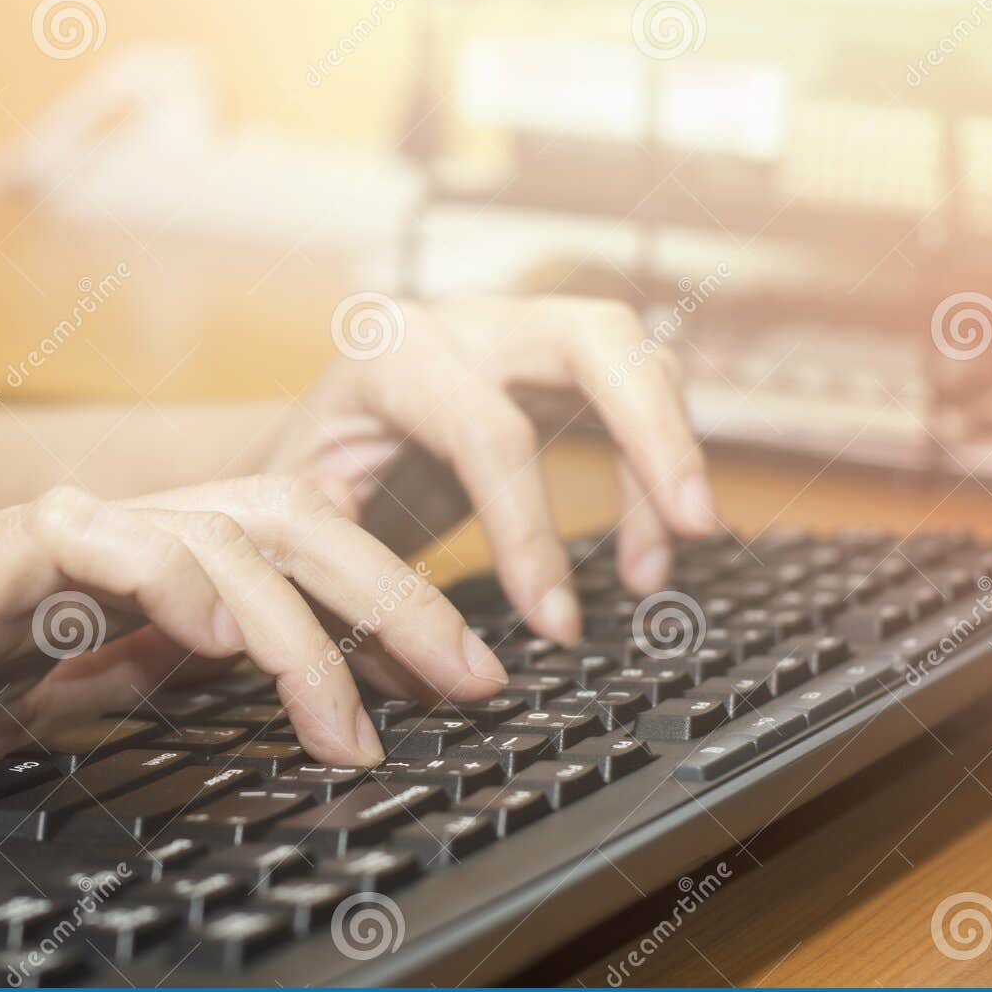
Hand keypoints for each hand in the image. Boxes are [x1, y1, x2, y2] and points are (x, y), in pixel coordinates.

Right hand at [0, 476, 504, 838]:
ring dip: (314, 619)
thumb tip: (221, 693)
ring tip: (365, 716)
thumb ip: (128, 683)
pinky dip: (173, 579)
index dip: (389, 605)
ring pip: (219, 529)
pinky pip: (96, 543)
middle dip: (398, 596)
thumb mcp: (40, 715)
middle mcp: (103, 545)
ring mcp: (42, 545)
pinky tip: (226, 635)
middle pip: (289, 524)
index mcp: (128, 581)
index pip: (289, 561)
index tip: (461, 680)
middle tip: (479, 679)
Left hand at [261, 295, 716, 642]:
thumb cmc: (302, 483)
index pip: (485, 431)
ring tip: (653, 575)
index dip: (527, 529)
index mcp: (389, 357)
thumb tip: (433, 668)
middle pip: (593, 339)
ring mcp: (516, 329)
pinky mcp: (551, 358)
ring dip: (668, 456)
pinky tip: (641, 555)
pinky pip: (634, 391)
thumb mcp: (296, 522)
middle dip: (655, 432)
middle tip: (695, 526)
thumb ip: (353, 577)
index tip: (553, 623)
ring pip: (631, 357)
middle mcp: (462, 323)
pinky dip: (654, 469)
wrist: (305, 434)